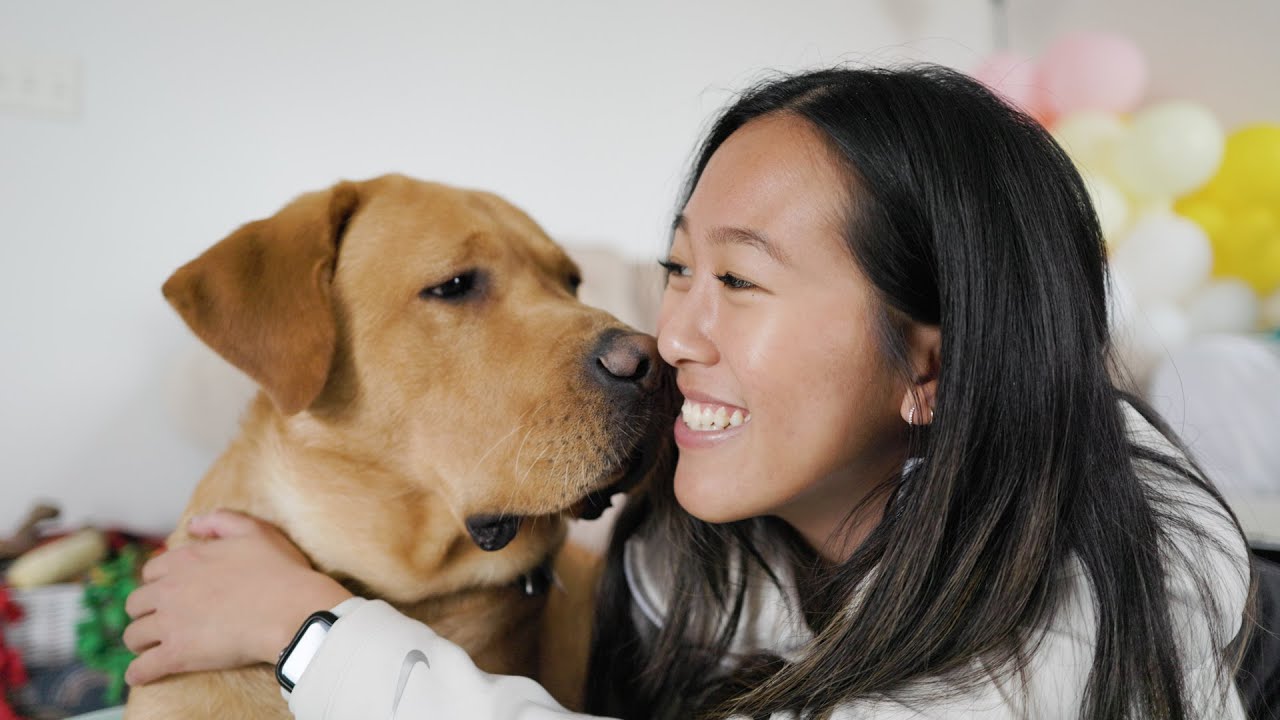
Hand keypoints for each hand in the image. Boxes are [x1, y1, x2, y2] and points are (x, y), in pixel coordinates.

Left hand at [123, 510, 352, 685]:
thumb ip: (220, 521)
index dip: (159, 583)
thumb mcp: (254, 532)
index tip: (170, 593)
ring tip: (151, 648)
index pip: (151, 572)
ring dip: (140, 642)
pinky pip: (142, 668)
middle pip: (135, 604)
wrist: (290, 611)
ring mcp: (170, 623)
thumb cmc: (279, 571)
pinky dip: (139, 673)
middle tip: (159, 621)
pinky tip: (141, 676)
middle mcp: (170, 590)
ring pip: (133, 635)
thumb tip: (192, 525)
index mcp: (186, 560)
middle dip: (144, 612)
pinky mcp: (177, 654)